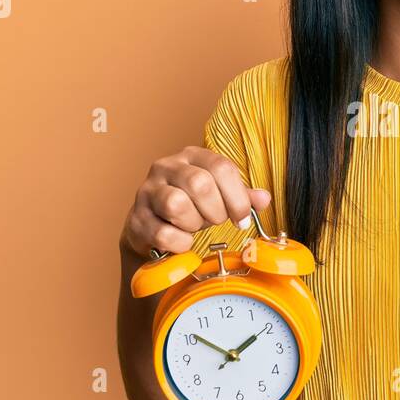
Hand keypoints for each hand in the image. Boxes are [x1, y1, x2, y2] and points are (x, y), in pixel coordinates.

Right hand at [120, 145, 271, 257]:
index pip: (221, 167)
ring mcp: (147, 191)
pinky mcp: (136, 218)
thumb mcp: (219, 196)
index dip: (237, 197)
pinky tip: (182, 241)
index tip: (241, 218)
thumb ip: (242, 196)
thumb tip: (264, 198)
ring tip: (194, 226)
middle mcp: (166, 167)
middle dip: (215, 211)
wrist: (152, 226)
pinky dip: (180, 243)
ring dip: (194, 223)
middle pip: (200, 183)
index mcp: (192, 156)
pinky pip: (163, 233)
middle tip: (215, 221)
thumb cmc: (191, 207)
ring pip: (177, 204)